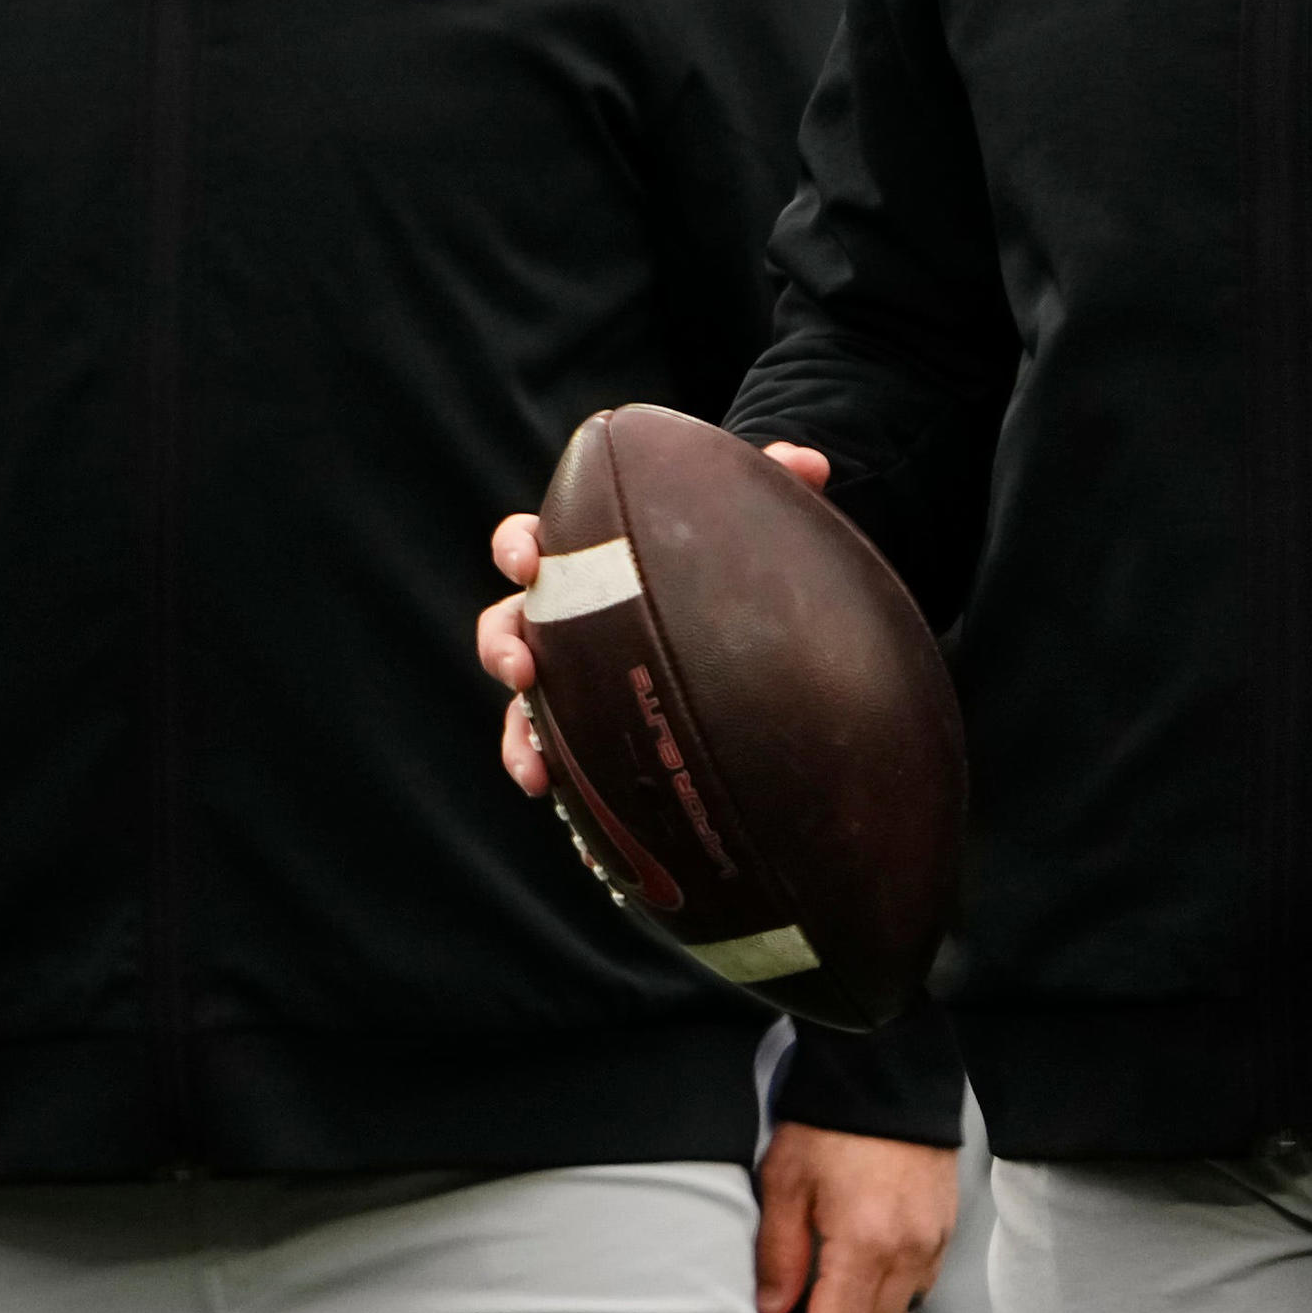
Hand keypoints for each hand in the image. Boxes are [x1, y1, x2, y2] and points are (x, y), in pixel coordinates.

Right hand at [483, 444, 831, 800]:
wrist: (735, 616)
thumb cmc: (716, 554)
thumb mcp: (740, 519)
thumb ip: (771, 480)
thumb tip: (809, 462)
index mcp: (581, 560)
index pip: (527, 543)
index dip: (517, 549)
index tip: (528, 562)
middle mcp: (561, 622)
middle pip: (505, 627)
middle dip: (502, 647)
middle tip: (522, 669)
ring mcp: (569, 681)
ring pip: (521, 710)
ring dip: (519, 739)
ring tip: (535, 774)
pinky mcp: (589, 736)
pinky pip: (565, 770)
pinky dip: (568, 801)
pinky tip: (587, 849)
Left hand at [753, 1120, 955, 1312]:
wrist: (886, 1074)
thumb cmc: (834, 1120)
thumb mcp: (784, 1181)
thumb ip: (778, 1254)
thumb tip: (773, 1308)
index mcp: (867, 1242)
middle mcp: (909, 1250)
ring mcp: (932, 1242)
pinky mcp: (943, 1230)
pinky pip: (916, 1290)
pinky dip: (883, 1307)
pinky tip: (853, 1292)